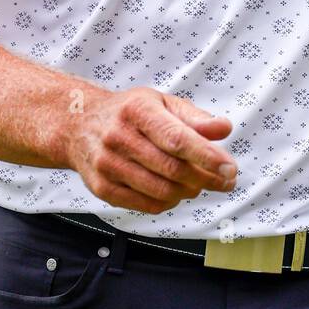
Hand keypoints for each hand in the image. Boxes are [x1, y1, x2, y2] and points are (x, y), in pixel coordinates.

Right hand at [64, 85, 237, 214]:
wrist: (79, 125)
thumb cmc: (129, 113)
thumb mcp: (161, 103)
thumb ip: (194, 118)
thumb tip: (224, 128)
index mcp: (137, 110)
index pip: (177, 139)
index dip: (206, 156)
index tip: (230, 168)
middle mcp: (119, 137)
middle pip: (172, 169)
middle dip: (205, 178)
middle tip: (225, 180)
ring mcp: (107, 164)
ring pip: (161, 191)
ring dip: (189, 192)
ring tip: (198, 184)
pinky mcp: (102, 188)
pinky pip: (146, 205)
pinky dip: (168, 203)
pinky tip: (175, 191)